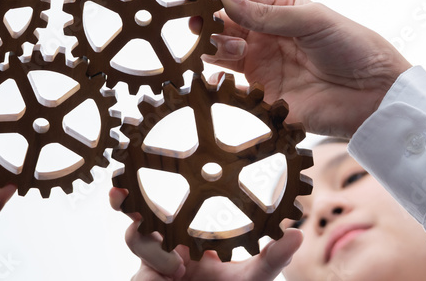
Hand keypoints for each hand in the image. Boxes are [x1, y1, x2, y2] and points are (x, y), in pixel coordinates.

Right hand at [110, 188, 301, 279]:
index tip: (176, 156)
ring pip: (135, 232)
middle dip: (130, 193)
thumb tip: (299, 234)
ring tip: (164, 244)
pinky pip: (138, 254)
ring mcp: (154, 257)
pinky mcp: (142, 272)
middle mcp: (171, 240)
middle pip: (144, 209)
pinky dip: (153, 255)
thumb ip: (273, 258)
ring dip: (144, 232)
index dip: (174, 180)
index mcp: (196, 234)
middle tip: (126, 178)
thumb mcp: (252, 277)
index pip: (181, 201)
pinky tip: (175, 268)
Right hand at [191, 0, 410, 138]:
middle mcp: (266, 33)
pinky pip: (228, 82)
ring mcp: (261, 62)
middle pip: (222, 21)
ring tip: (228, 46)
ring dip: (213, 44)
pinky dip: (216, 74)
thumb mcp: (312, 19)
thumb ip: (265, 13)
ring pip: (220, 49)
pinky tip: (217, 68)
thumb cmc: (353, 47)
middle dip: (204, 17)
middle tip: (194, 18)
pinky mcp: (260, 93)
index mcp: (279, 6)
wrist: (375, 95)